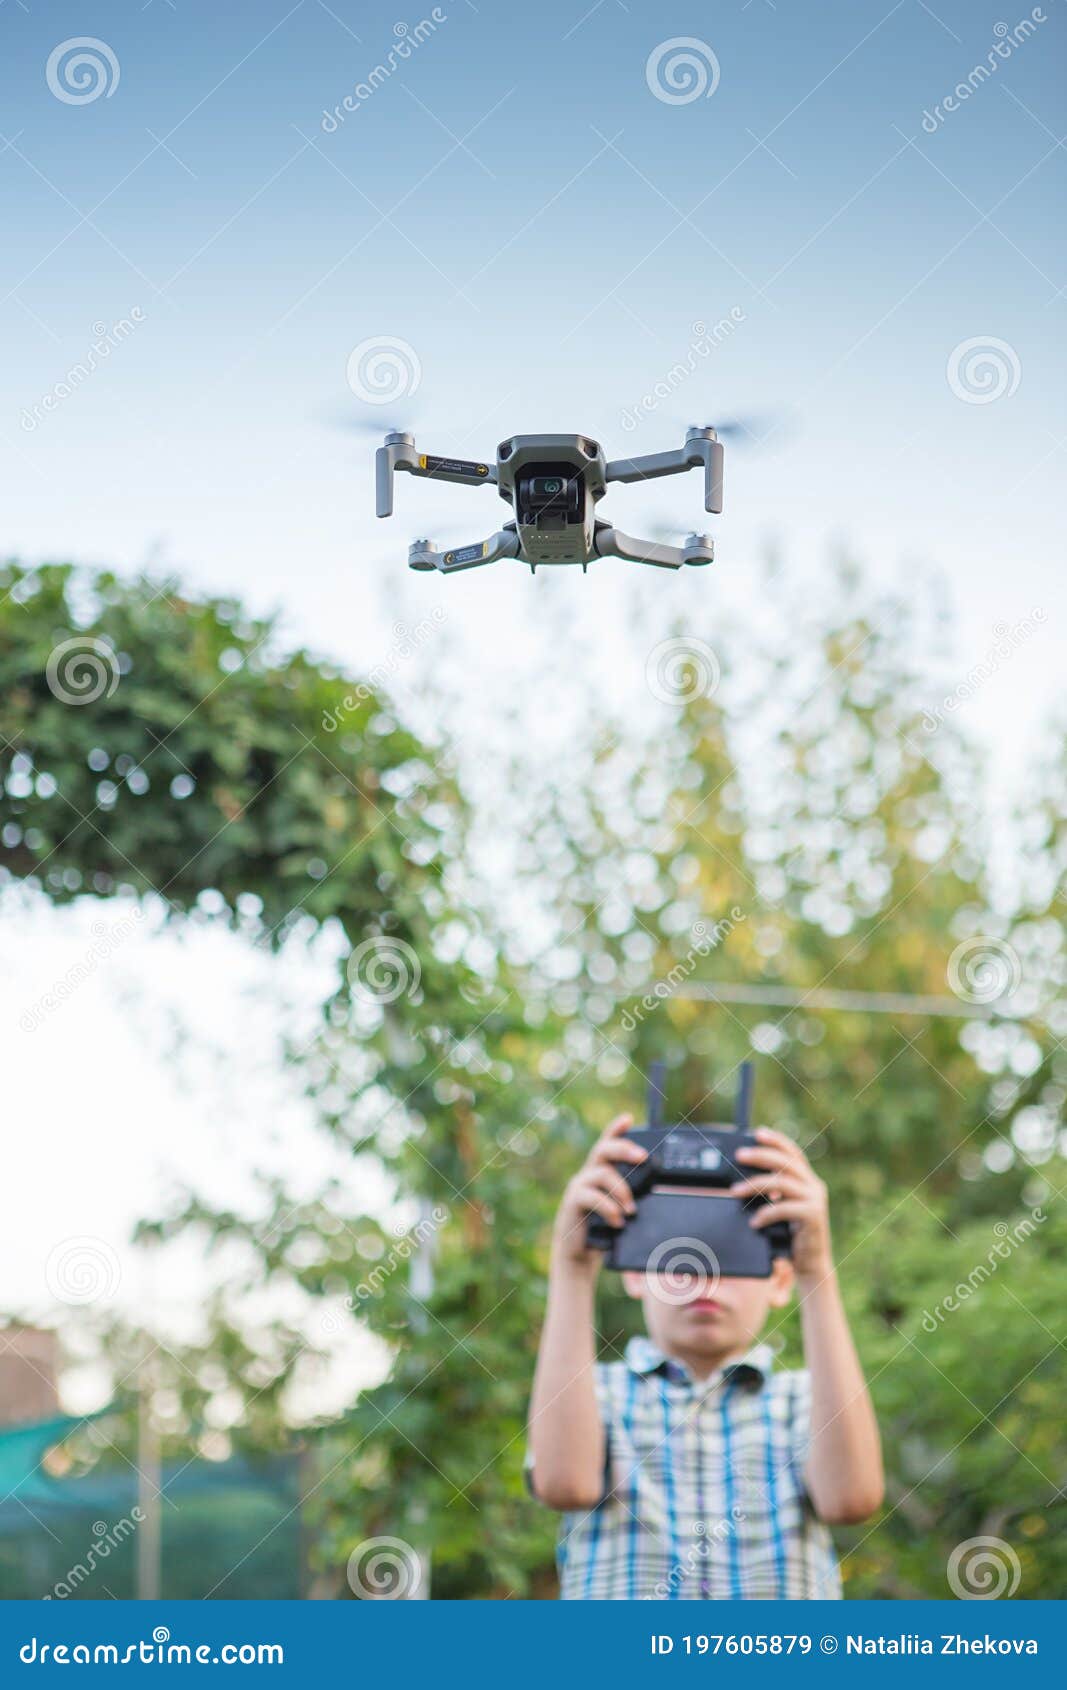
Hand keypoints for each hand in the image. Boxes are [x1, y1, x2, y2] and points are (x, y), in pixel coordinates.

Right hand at [552, 1113, 647, 1269]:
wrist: (578, 1258)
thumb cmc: (603, 1233)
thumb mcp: (621, 1212)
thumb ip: (632, 1200)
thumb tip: (658, 1197)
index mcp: (600, 1173)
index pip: (607, 1144)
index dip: (616, 1129)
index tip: (629, 1119)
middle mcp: (588, 1175)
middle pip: (603, 1150)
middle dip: (624, 1149)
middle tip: (643, 1157)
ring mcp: (579, 1188)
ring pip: (601, 1174)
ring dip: (621, 1190)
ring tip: (631, 1210)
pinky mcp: (572, 1204)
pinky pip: (591, 1197)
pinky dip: (608, 1208)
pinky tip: (618, 1222)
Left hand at [732, 1127, 832, 1286]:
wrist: (810, 1264)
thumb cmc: (791, 1235)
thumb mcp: (782, 1208)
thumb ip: (772, 1192)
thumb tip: (742, 1180)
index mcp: (807, 1180)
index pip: (793, 1153)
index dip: (776, 1140)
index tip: (757, 1132)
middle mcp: (814, 1186)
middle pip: (786, 1162)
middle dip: (760, 1155)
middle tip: (739, 1155)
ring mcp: (816, 1200)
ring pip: (782, 1182)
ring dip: (755, 1184)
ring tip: (734, 1191)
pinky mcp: (813, 1216)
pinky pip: (785, 1208)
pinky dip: (766, 1213)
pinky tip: (754, 1222)